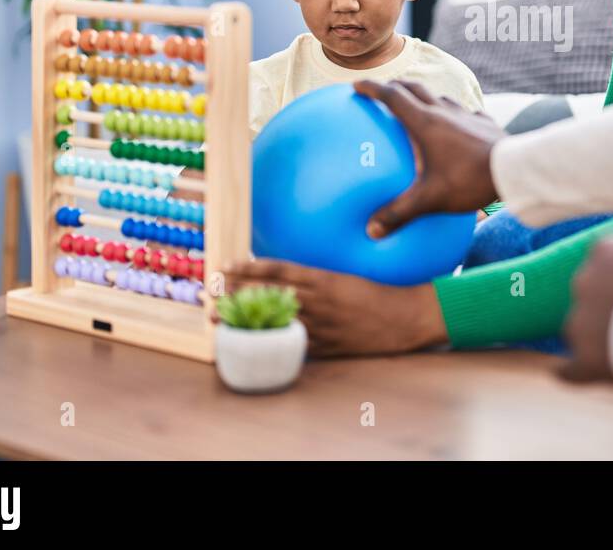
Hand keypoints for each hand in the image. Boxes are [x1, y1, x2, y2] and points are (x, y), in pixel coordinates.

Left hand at [221, 259, 447, 356]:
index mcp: (324, 279)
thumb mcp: (344, 277)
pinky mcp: (325, 346)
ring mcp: (322, 325)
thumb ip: (313, 278)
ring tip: (216, 316)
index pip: (277, 271)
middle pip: (269, 295)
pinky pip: (291, 343)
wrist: (404, 318)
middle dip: (235, 293)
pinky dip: (268, 341)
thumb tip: (276, 274)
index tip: (224, 265)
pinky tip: (250, 340)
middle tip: (207, 291)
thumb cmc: (375, 294)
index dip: (247, 268)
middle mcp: (319, 301)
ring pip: (274, 320)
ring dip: (243, 318)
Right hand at [353, 79, 506, 236]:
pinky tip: (458, 127)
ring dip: (426, 98)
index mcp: (425, 122)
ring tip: (420, 107)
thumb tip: (371, 231)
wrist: (514, 170)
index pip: (393, 97)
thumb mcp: (430, 199)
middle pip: (415, 88)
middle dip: (396, 85)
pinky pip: (465, 114)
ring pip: (441, 98)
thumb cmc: (469, 181)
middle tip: (384, 90)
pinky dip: (455, 116)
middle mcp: (444, 112)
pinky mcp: (485, 123)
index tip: (357, 86)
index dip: (373, 89)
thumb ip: (400, 213)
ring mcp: (467, 115)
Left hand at [561, 235, 612, 383]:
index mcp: (605, 250)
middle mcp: (584, 281)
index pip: (606, 256)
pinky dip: (574, 372)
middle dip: (610, 304)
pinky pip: (570, 369)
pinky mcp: (583, 359)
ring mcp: (579, 322)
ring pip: (581, 329)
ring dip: (598, 338)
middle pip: (591, 291)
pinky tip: (574, 374)